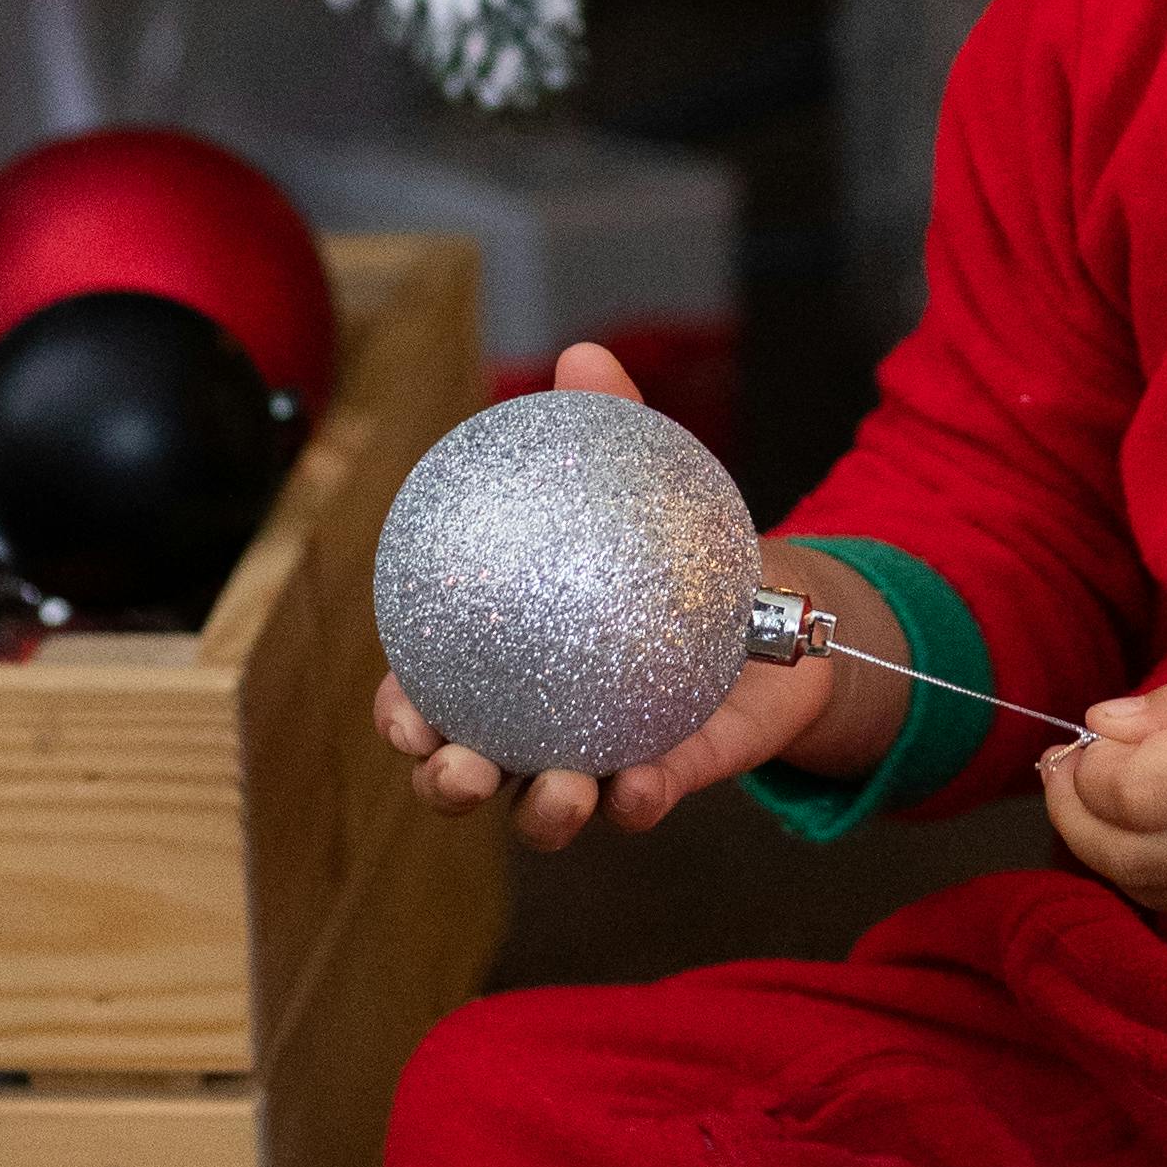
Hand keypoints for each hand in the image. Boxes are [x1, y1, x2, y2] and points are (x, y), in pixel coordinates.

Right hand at [372, 345, 910, 853]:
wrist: (765, 601)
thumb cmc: (664, 544)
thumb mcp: (639, 482)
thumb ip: (607, 424)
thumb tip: (584, 354)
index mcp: (502, 662)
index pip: (427, 697)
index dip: (401, 716)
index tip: (404, 717)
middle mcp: (535, 722)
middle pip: (467, 772)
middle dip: (448, 784)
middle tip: (461, 770)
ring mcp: (597, 758)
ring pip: (547, 807)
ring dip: (543, 812)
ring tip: (561, 795)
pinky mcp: (666, 774)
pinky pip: (643, 798)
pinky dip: (636, 800)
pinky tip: (638, 789)